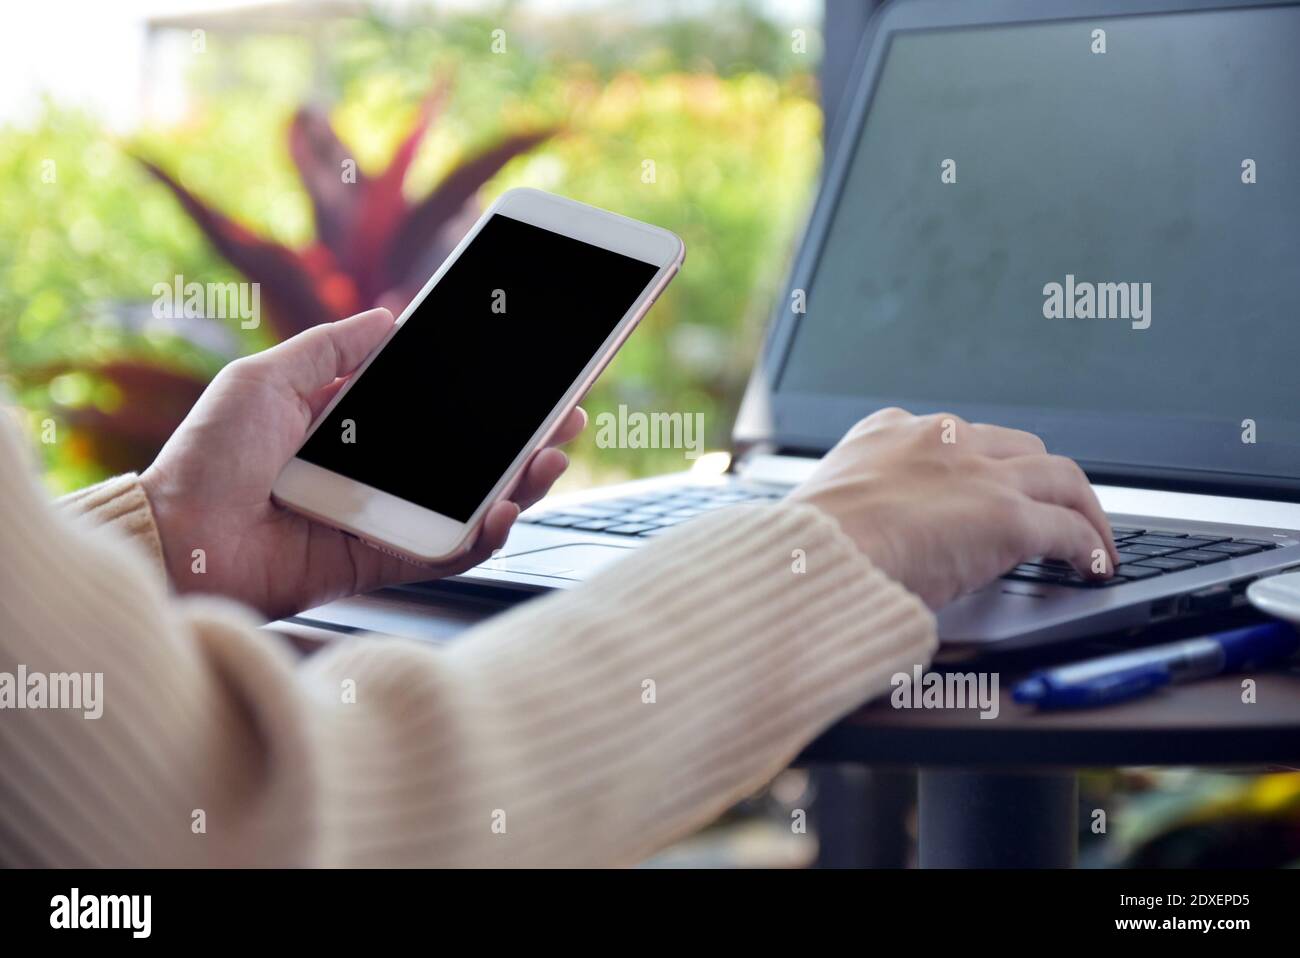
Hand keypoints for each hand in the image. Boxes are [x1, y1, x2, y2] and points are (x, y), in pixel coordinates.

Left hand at [140, 308, 584, 619]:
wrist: (177, 535)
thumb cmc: (208, 456)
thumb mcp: (266, 378)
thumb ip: (330, 348)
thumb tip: (391, 316)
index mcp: (358, 428)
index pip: (441, 406)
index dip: (487, 392)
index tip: (528, 369)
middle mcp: (383, 474)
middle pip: (473, 456)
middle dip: (528, 435)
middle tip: (567, 412)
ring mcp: (388, 520)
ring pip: (474, 504)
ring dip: (523, 483)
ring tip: (551, 456)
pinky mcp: (384, 563)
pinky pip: (448, 552)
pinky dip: (484, 535)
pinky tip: (504, 510)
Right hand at [789, 407, 1117, 608]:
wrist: (810, 559)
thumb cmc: (804, 548)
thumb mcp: (831, 505)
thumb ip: (863, 506)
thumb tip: (875, 541)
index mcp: (888, 431)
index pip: (955, 436)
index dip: (983, 465)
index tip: (990, 487)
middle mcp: (940, 439)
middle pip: (1019, 446)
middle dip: (1039, 477)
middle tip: (1053, 509)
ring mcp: (978, 474)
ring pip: (1060, 476)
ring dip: (1083, 508)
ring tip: (1093, 540)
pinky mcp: (1006, 516)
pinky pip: (1068, 528)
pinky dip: (1091, 546)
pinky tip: (1095, 567)